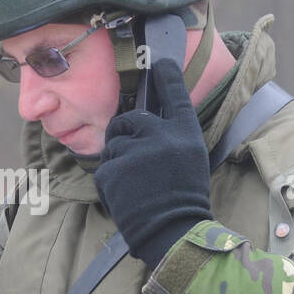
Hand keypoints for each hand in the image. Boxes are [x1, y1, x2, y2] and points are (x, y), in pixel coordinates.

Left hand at [95, 58, 212, 268]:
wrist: (173, 232)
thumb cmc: (183, 198)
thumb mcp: (189, 159)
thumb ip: (171, 136)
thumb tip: (144, 122)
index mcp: (185, 133)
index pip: (175, 95)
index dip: (167, 77)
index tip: (160, 61)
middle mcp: (162, 136)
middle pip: (130, 118)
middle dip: (124, 132)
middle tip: (133, 157)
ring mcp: (136, 152)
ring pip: (113, 145)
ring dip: (118, 161)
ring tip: (135, 185)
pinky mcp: (114, 170)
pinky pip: (104, 168)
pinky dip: (110, 183)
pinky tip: (126, 196)